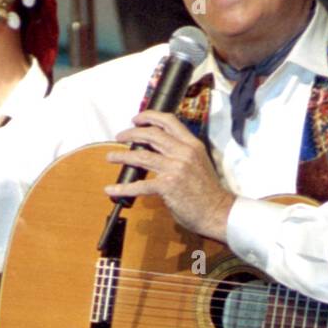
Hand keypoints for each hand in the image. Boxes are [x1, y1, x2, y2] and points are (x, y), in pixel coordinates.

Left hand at [106, 111, 234, 240]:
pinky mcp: (167, 186)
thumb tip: (160, 150)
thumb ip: (182, 154)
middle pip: (151, 135)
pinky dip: (123, 188)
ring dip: (122, 156)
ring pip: (142, 156)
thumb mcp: (199, 163)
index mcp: (192, 144)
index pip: (169, 122)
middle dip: (131, 133)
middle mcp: (183, 152)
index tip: (136, 119)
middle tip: (120, 136)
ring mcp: (175, 168)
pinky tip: (111, 190)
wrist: (217, 211)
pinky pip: (140, 185)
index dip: (149, 117)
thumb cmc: (208, 191)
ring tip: (110, 156)